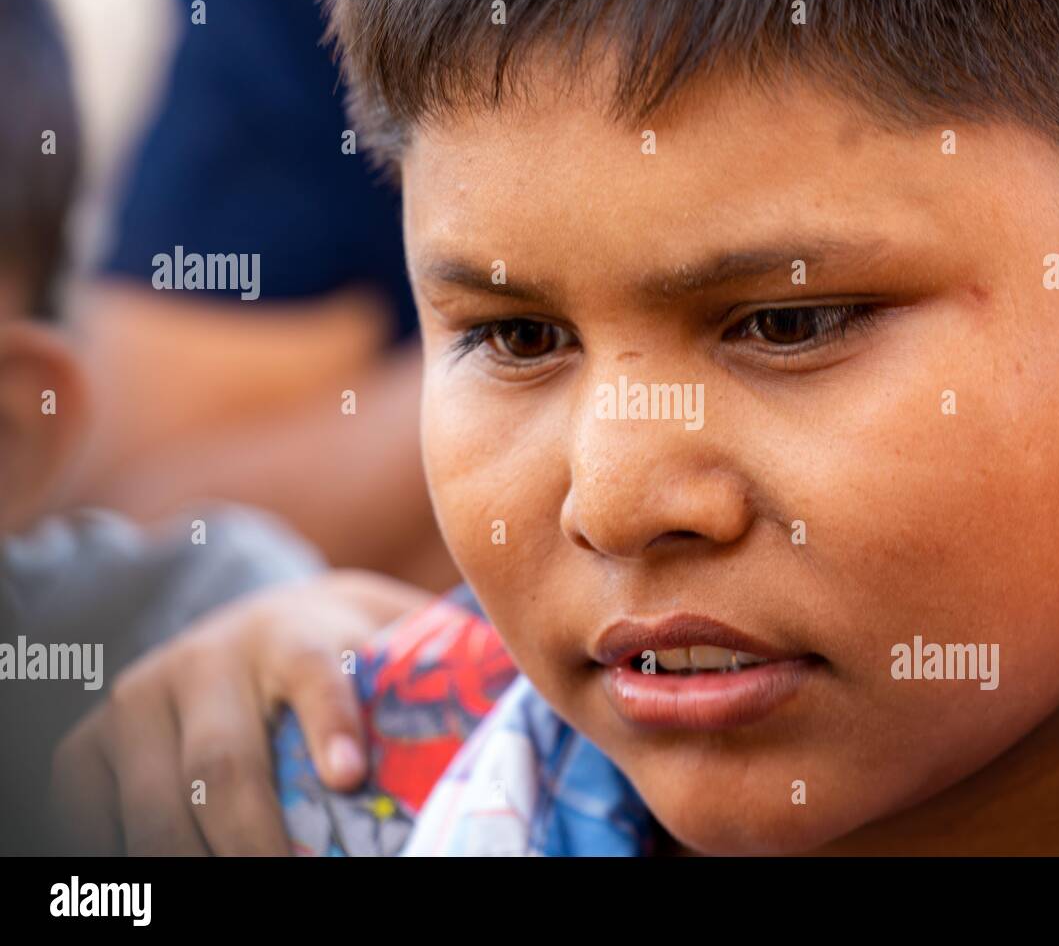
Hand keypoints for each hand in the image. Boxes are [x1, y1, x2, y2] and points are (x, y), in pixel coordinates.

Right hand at [50, 569, 429, 854]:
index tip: (350, 776)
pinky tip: (165, 869)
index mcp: (298, 630)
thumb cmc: (349, 650)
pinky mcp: (95, 733)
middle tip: (292, 878)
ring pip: (155, 797)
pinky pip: (87, 803)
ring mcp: (146, 695)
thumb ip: (440, 666)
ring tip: (243, 884)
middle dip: (256, 836)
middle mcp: (212, 656)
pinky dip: (121, 847)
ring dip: (192, 855)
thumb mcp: (393, 640)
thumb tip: (530, 698)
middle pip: (225, 759)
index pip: (314, 673)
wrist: (264, 615)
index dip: (331, 723)